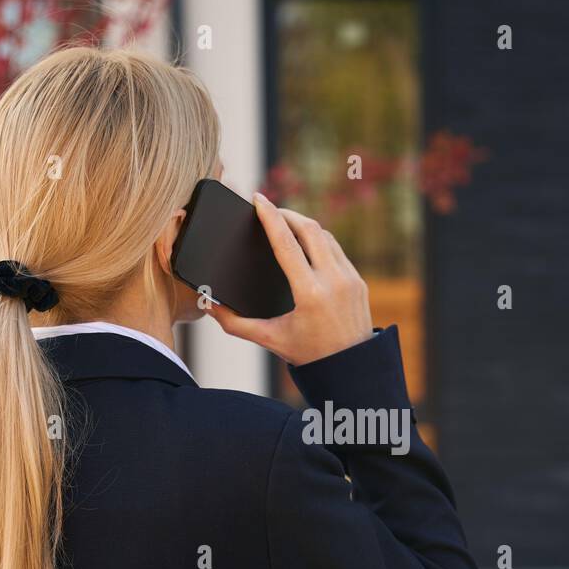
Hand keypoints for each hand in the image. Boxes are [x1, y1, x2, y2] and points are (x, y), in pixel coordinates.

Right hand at [208, 193, 373, 365]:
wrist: (352, 368)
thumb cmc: (310, 355)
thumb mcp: (271, 340)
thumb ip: (237, 324)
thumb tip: (210, 305)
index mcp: (310, 294)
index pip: (287, 244)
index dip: (270, 217)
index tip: (258, 199)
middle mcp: (333, 281)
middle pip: (309, 229)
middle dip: (287, 214)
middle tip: (269, 208)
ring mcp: (350, 279)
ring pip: (325, 236)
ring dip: (304, 224)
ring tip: (285, 222)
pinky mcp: (359, 280)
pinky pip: (337, 250)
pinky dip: (319, 240)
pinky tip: (307, 241)